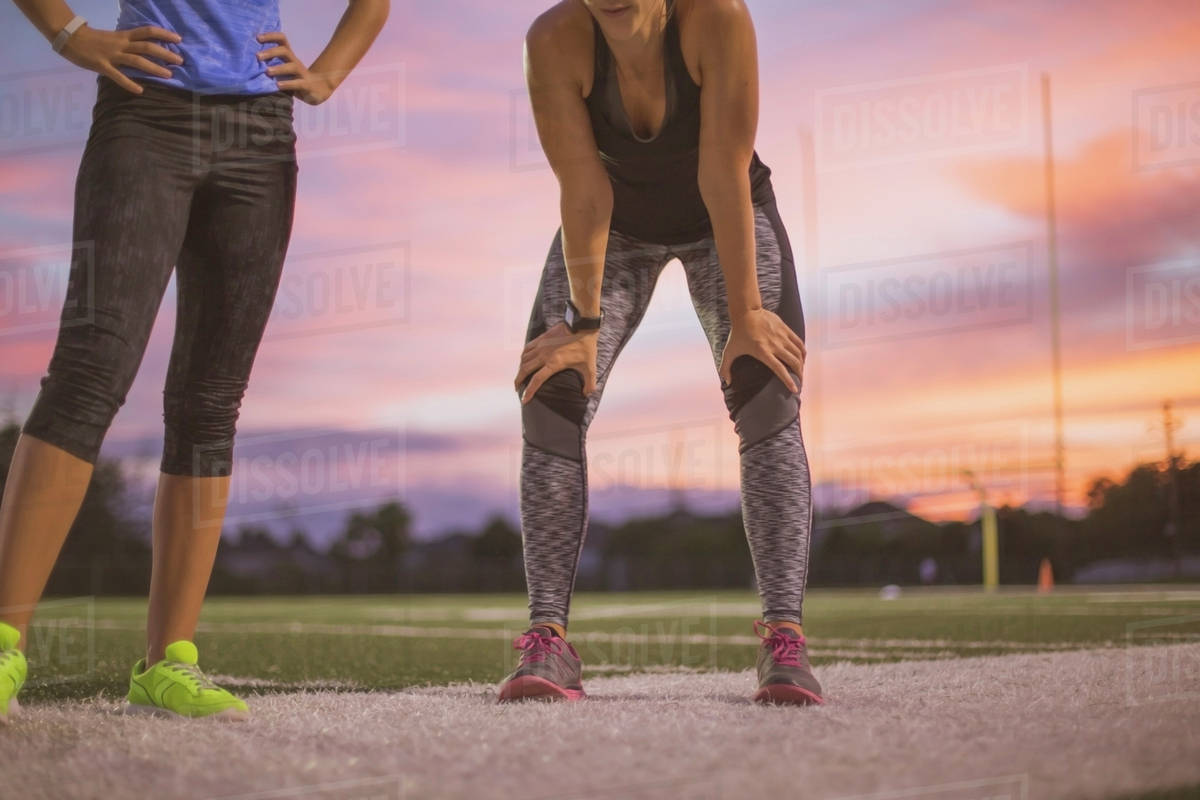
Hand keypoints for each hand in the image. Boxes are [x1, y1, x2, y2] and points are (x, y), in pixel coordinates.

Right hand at [59, 25, 182, 94]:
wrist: (68, 37)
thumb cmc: (92, 39)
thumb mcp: (113, 37)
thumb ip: (128, 42)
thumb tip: (145, 48)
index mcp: (123, 36)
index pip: (147, 31)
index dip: (163, 34)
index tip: (179, 39)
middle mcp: (121, 44)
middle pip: (147, 47)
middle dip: (165, 54)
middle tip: (180, 61)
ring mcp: (112, 55)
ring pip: (137, 61)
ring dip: (154, 68)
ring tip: (169, 75)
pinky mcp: (102, 65)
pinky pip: (117, 76)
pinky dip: (129, 83)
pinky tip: (140, 90)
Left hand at [258, 32, 332, 104]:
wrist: (317, 90)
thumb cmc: (294, 79)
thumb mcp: (283, 69)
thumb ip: (271, 65)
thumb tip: (249, 63)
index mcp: (289, 56)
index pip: (282, 40)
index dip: (270, 36)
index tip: (257, 38)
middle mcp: (295, 62)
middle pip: (285, 51)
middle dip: (271, 52)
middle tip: (257, 56)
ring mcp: (302, 74)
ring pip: (292, 67)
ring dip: (279, 68)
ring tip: (267, 71)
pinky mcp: (306, 86)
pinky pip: (298, 83)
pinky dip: (287, 84)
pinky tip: (277, 85)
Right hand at [515, 322, 598, 404]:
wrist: (581, 326)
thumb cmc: (586, 346)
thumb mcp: (590, 367)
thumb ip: (589, 383)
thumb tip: (587, 394)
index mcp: (554, 364)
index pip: (537, 380)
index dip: (529, 391)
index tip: (524, 400)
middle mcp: (544, 355)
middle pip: (525, 370)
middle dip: (519, 380)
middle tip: (517, 388)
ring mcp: (541, 346)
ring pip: (524, 359)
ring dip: (520, 368)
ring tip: (519, 376)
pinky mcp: (541, 338)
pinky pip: (527, 348)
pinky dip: (523, 356)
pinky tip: (523, 360)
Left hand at [719, 308, 805, 392]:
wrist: (746, 311)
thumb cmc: (737, 333)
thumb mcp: (729, 350)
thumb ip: (725, 367)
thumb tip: (727, 383)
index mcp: (763, 352)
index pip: (780, 369)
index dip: (788, 380)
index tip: (794, 390)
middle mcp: (775, 345)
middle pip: (793, 362)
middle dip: (799, 374)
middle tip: (800, 382)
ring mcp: (781, 336)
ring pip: (798, 353)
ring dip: (802, 364)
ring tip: (801, 371)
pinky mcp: (785, 329)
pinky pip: (798, 342)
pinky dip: (802, 351)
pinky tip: (802, 358)